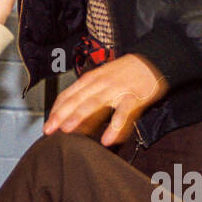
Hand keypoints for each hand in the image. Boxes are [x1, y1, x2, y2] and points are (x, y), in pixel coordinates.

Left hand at [43, 54, 167, 147]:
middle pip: (76, 99)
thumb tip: (76, 118)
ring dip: (79, 117)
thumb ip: (90, 96)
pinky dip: (115, 128)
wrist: (153, 61)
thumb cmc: (126, 73)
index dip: (57, 108)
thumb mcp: (104, 79)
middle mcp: (100, 83)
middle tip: (49, 129)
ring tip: (67, 130)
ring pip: (94, 104)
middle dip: (60, 114)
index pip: (69, 93)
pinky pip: (122, 114)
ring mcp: (116, 90)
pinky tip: (107, 140)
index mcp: (92, 79)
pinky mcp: (133, 97)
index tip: (48, 122)